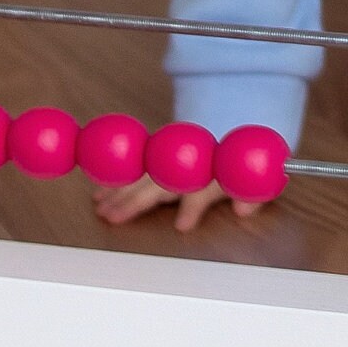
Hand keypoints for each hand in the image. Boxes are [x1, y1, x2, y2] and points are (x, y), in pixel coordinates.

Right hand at [93, 175, 265, 236]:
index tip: (183, 225)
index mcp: (206, 175)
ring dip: (118, 192)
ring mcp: (165, 161)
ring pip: (139, 176)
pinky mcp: (154, 159)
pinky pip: (132, 170)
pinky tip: (99, 193)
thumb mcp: (247, 181)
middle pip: (157, 184)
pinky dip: (114, 181)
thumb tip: (244, 209)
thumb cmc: (232, 163)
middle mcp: (181, 166)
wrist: (226, 121)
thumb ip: (249, 196)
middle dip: (135, 200)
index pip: (199, 191)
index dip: (192, 208)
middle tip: (113, 217)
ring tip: (100, 208)